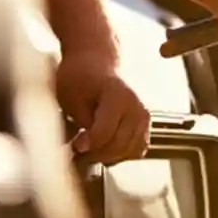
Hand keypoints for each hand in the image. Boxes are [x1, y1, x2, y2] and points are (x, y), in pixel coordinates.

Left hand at [55, 50, 149, 164]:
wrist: (96, 60)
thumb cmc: (81, 75)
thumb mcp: (71, 95)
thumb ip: (82, 121)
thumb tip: (86, 146)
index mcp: (117, 95)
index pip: (105, 132)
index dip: (87, 145)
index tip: (75, 146)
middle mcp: (136, 106)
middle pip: (119, 144)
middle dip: (97, 153)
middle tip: (79, 152)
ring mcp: (144, 115)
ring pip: (130, 150)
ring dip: (109, 156)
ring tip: (91, 151)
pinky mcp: (145, 123)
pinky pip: (138, 149)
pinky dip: (123, 154)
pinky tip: (107, 149)